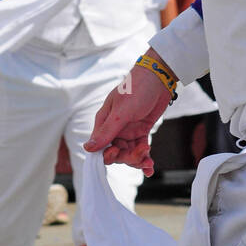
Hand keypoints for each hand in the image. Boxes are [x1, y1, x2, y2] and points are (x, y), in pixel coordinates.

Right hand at [83, 61, 173, 175]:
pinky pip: (140, 149)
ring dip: (138, 159)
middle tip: (141, 153)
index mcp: (104, 123)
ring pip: (129, 153)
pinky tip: (150, 167)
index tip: (118, 152)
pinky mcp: (141, 131)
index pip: (100, 146)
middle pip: (116, 153)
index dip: (108, 154)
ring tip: (148, 161)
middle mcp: (114, 129)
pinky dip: (145, 158)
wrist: (159, 77)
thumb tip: (87, 148)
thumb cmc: (136, 89)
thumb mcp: (121, 112)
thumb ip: (107, 131)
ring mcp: (128, 131)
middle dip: (127, 157)